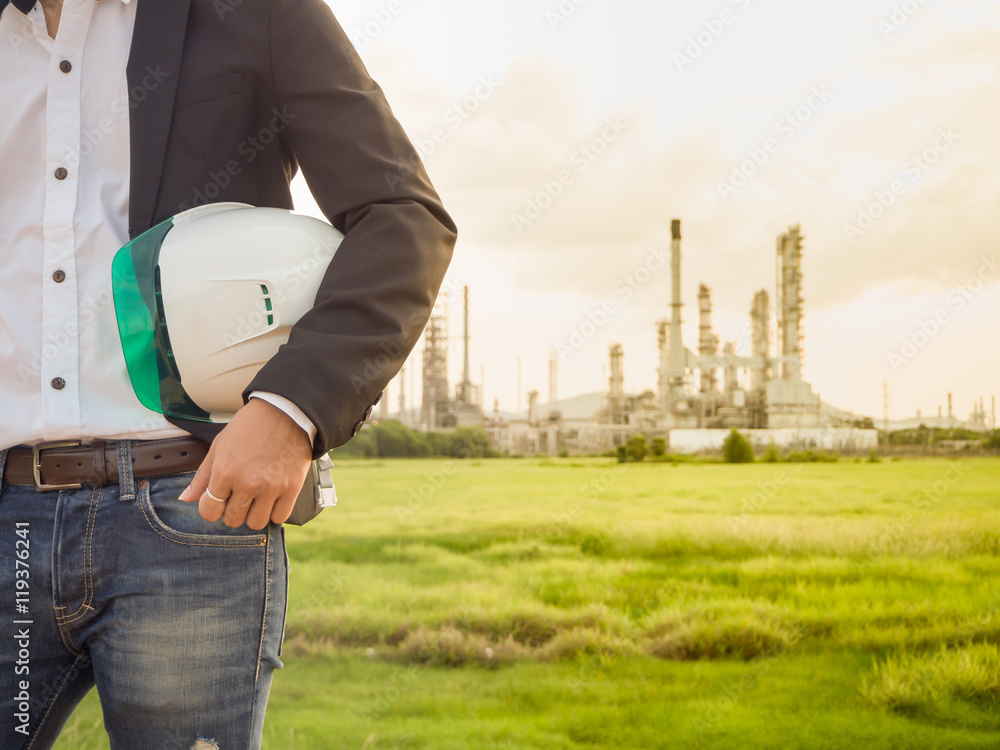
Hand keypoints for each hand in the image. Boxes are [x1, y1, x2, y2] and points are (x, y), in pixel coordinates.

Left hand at [179, 398, 312, 528]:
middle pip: (232, 520)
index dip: (211, 508)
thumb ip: (202, 476)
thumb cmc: (250, 426)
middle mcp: (247, 483)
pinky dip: (275, 511)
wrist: (285, 411)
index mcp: (225, 472)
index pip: (209, 512)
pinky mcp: (292, 488)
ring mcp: (271, 487)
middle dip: (232, 511)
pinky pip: (280, 517)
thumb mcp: (219, 446)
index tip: (218, 501)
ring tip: (256, 498)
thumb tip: (186, 499)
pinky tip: (272, 498)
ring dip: (254, 514)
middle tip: (239, 496)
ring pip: (256, 523)